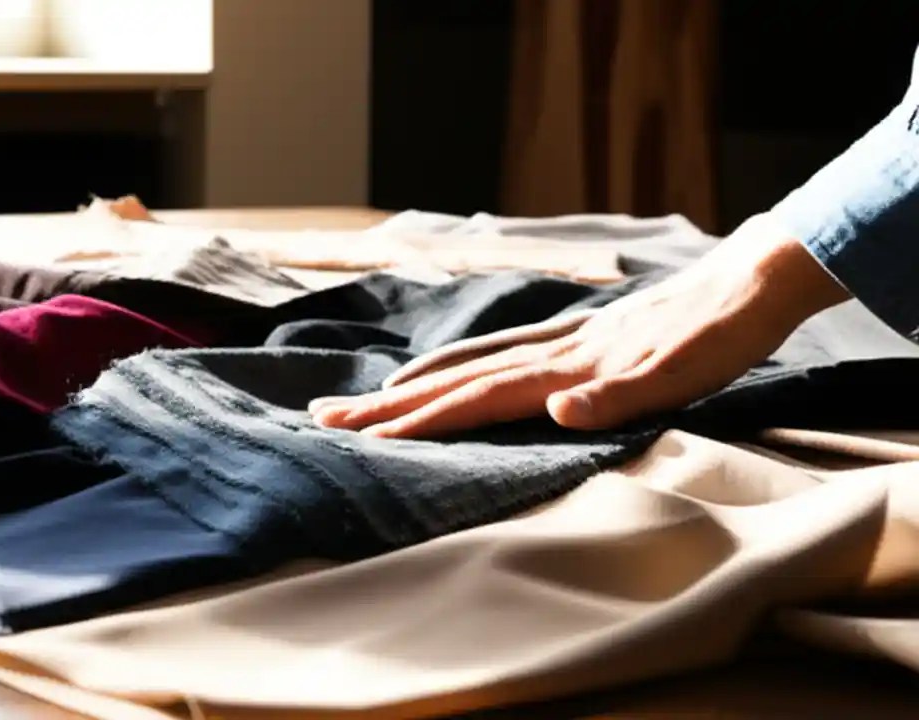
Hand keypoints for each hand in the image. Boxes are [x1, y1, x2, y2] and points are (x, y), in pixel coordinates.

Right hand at [309, 215, 849, 437]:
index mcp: (567, 367)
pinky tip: (453, 366)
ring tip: (374, 398)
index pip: (478, 398)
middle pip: (456, 379)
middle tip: (330, 416)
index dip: (421, 420)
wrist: (747, 280)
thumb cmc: (718, 338)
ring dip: (418, 385)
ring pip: (471, 363)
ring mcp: (559, 340)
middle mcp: (551, 351)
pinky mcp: (575, 335)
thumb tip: (556, 411)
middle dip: (391, 405)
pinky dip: (461, 362)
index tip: (365, 435)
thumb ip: (617, 395)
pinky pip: (500, 352)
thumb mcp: (681, 375)